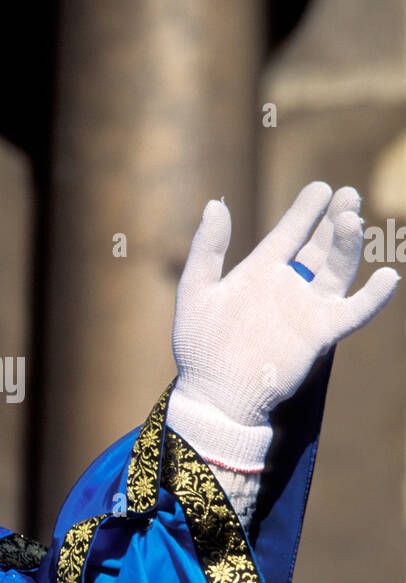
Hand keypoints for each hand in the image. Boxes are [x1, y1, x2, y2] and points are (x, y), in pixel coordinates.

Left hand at [168, 182, 398, 468]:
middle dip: (334, 220)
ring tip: (352, 218)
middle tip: (347, 194)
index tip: (321, 187)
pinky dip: (373, 298)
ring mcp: (306, 310)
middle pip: (319, 247)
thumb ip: (207, 248)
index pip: (289, 234)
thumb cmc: (200, 347)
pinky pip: (353, 313)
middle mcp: (287, 287)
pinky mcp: (320, 334)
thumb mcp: (196, 291)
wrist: (216, 395)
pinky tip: (388, 278)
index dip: (305, 211)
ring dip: (347, 246)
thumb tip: (216, 203)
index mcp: (259, 273)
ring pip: (337, 270)